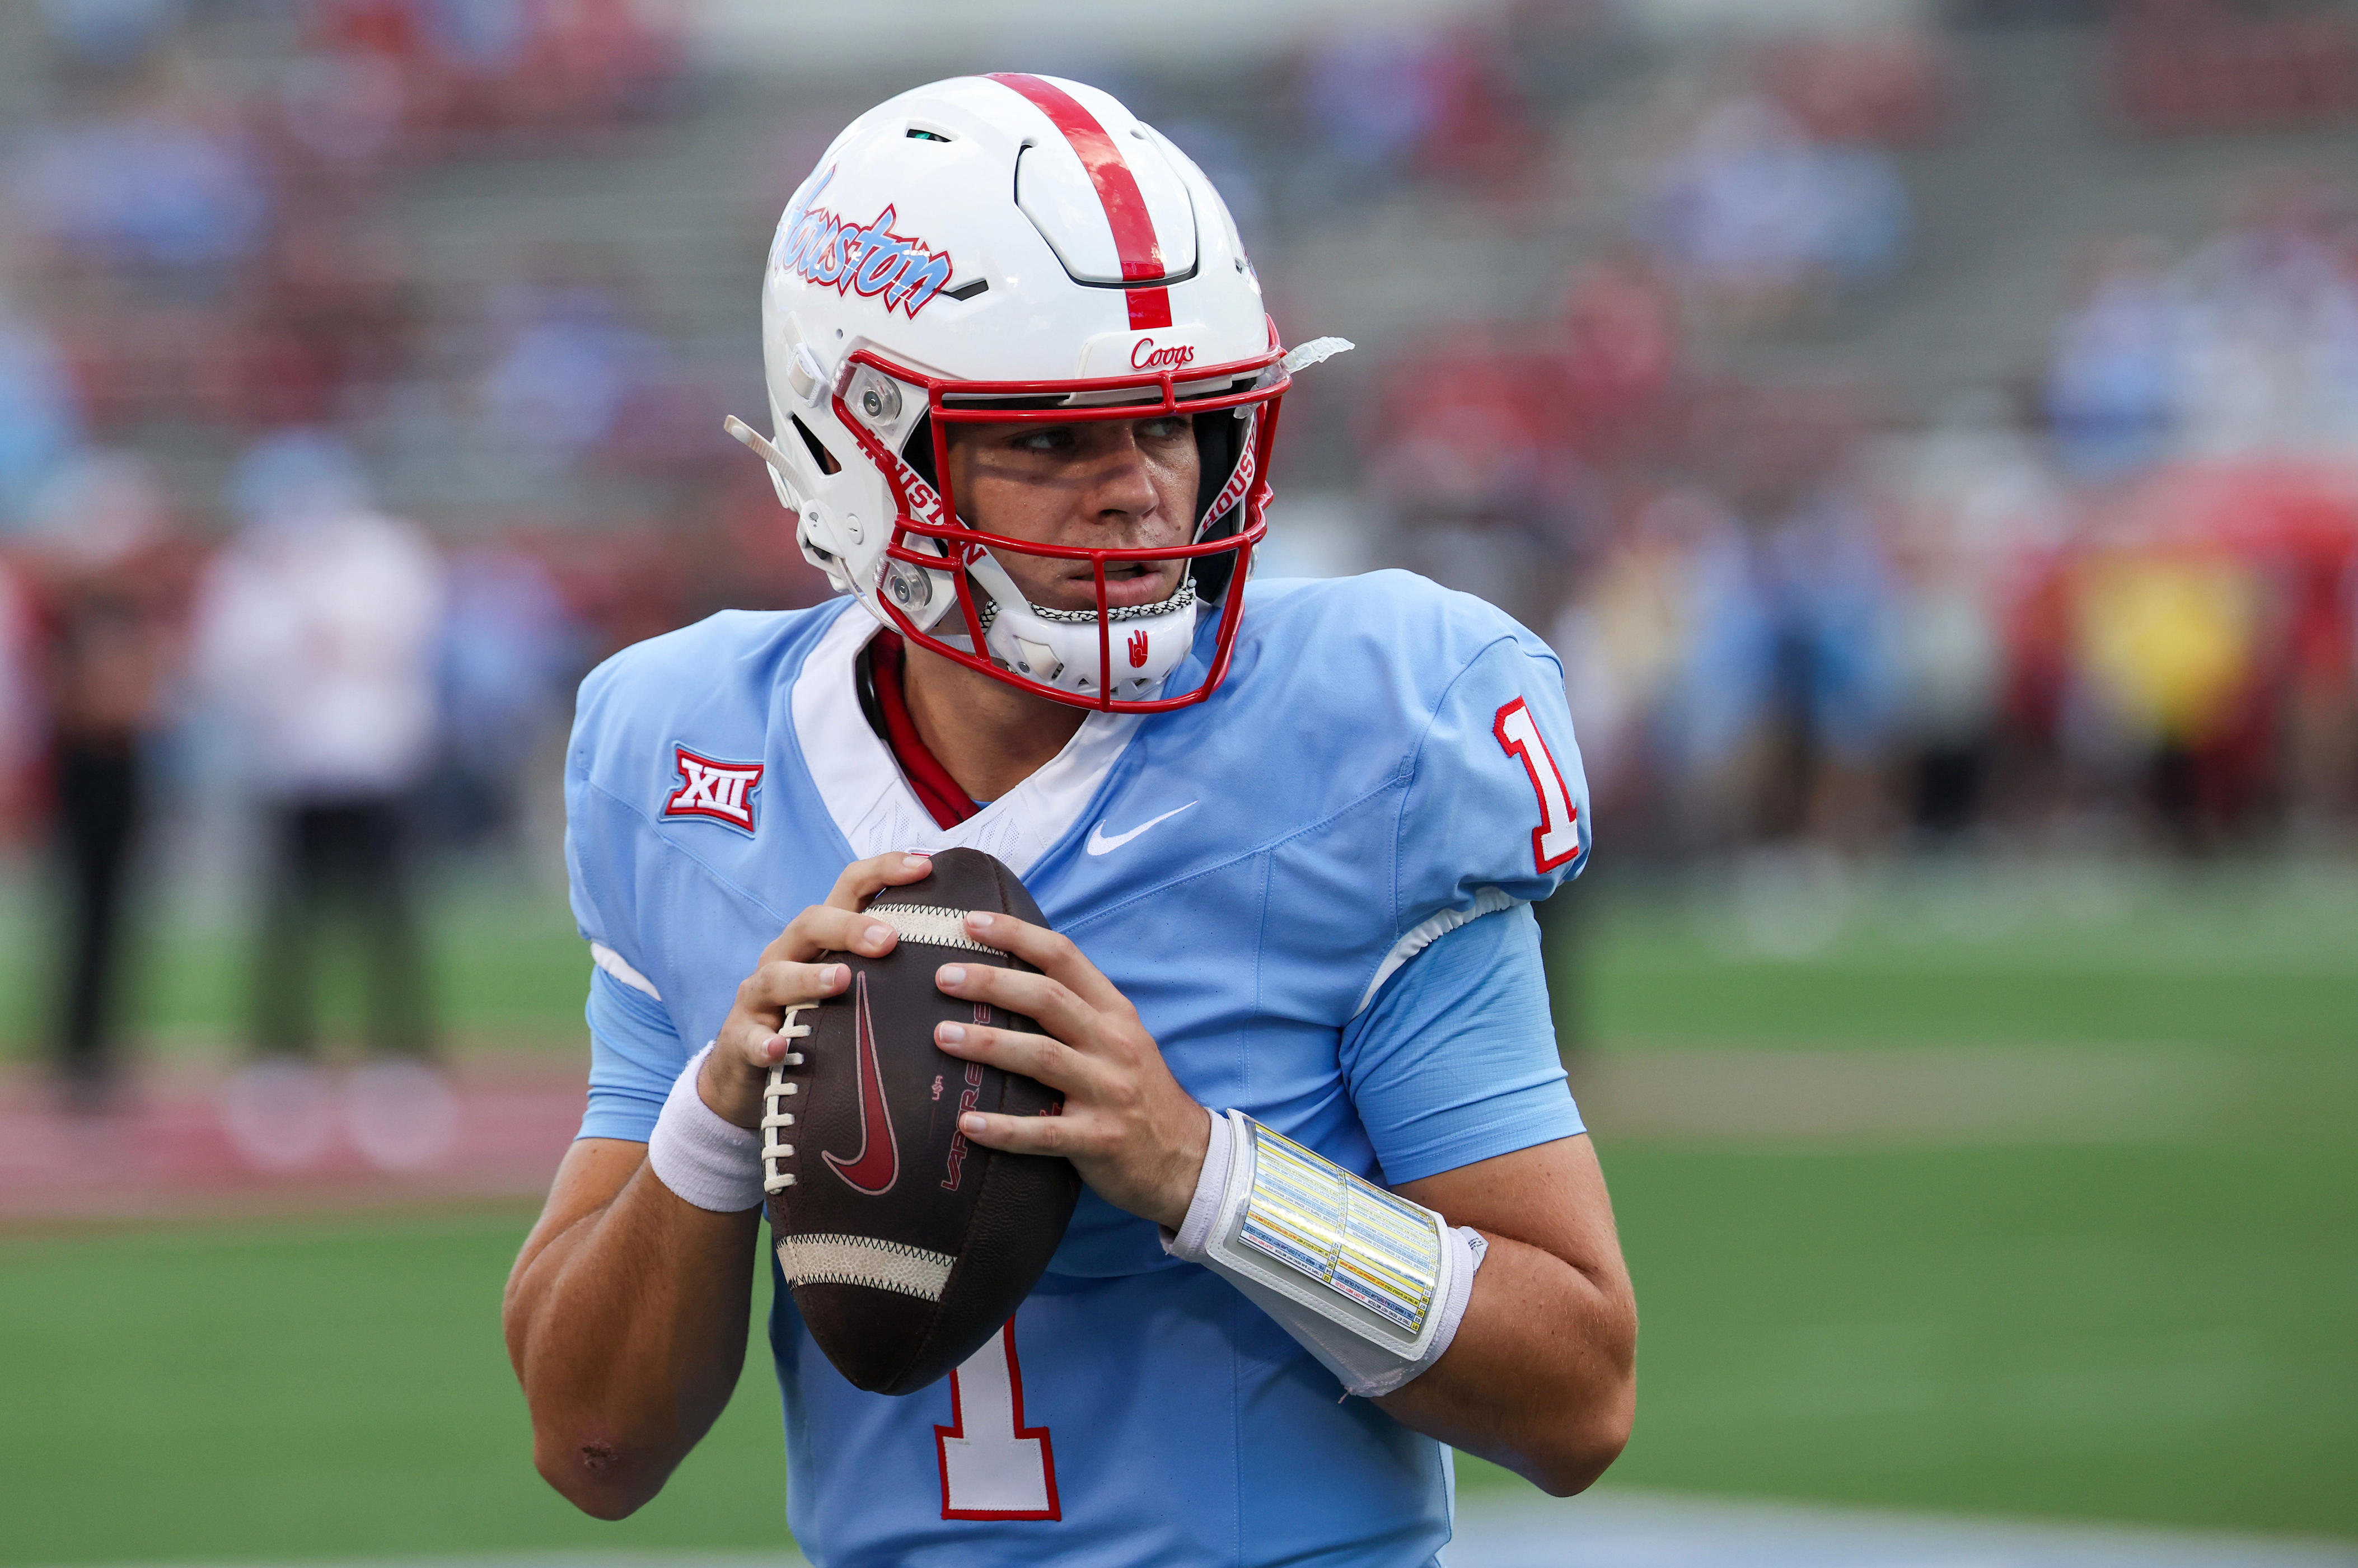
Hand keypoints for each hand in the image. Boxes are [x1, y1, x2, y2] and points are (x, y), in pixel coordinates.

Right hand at [699, 851, 934, 1128]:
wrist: (753, 1073)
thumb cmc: (821, 1021)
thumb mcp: (856, 986)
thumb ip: (895, 965)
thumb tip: (970, 958)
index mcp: (822, 937)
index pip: (850, 887)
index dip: (884, 870)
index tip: (926, 866)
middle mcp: (788, 955)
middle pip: (812, 922)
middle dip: (850, 926)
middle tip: (890, 940)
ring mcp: (760, 996)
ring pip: (777, 976)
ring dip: (810, 977)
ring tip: (842, 981)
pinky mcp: (742, 1039)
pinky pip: (750, 1039)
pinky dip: (766, 1042)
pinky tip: (781, 1047)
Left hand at [929, 914, 1210, 1230]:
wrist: (1185, 1158)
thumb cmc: (1136, 1091)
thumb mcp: (1118, 1039)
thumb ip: (1074, 1009)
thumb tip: (1001, 978)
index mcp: (1114, 1013)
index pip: (1064, 957)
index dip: (1016, 935)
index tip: (969, 922)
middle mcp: (1113, 1044)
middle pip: (1048, 999)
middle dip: (993, 983)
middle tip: (943, 977)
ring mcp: (1108, 1092)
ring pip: (1043, 1057)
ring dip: (989, 1045)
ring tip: (943, 1036)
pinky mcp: (1099, 1140)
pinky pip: (1044, 1133)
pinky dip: (1003, 1129)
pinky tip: (967, 1123)